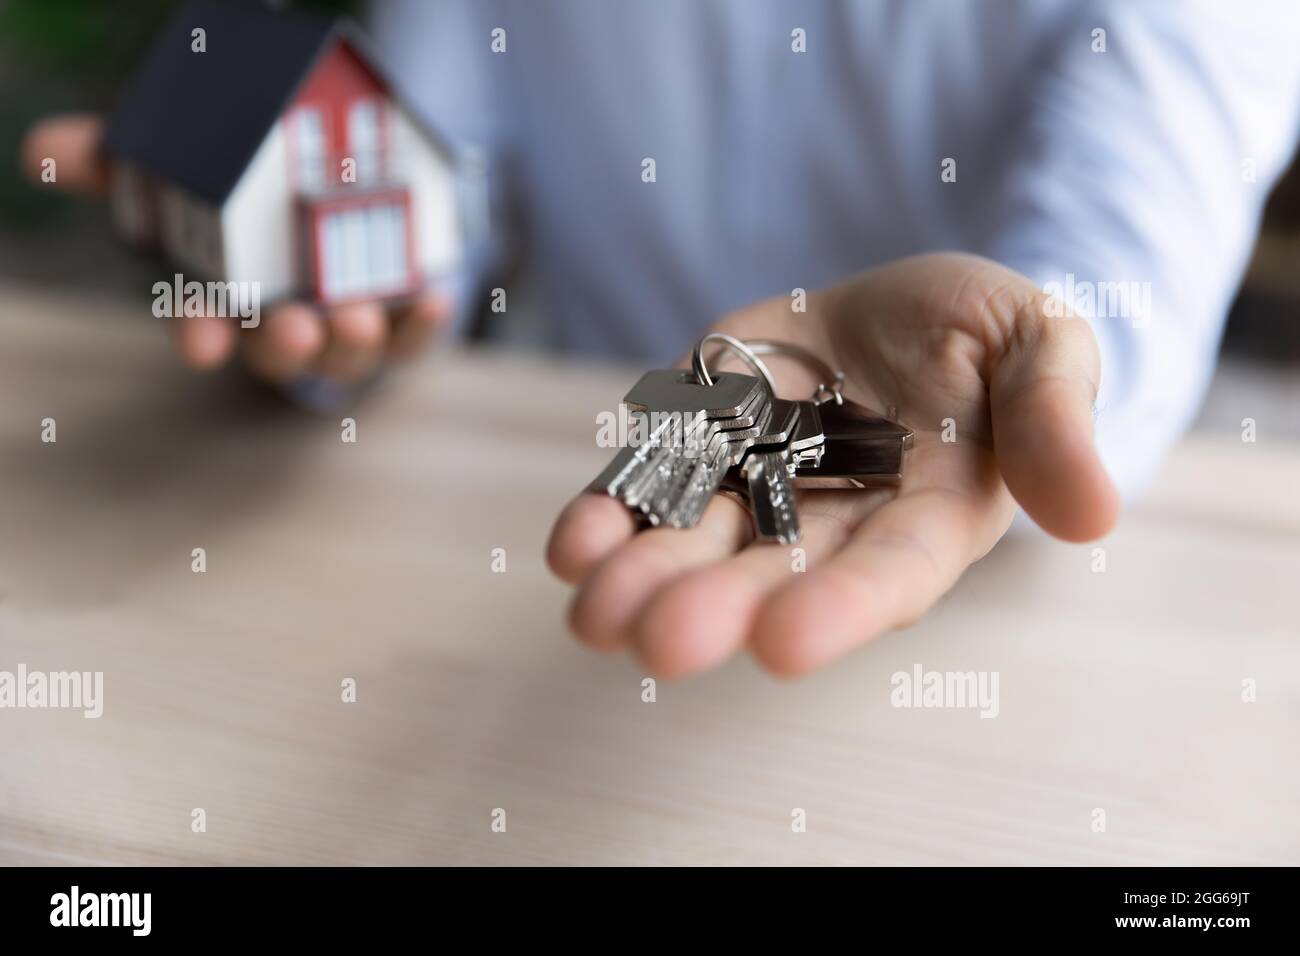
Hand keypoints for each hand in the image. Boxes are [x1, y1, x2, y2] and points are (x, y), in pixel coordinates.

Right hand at [20, 114, 450, 383]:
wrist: (340, 205)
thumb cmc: (252, 206)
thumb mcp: (189, 174)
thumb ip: (127, 162)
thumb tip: (46, 147)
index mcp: (229, 297)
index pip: (202, 324)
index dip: (198, 332)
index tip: (199, 343)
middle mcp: (285, 322)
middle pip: (280, 348)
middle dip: (287, 343)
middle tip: (295, 327)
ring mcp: (344, 326)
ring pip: (347, 350)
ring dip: (354, 337)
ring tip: (359, 313)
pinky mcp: (400, 322)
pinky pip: (413, 337)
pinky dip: (424, 324)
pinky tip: (435, 299)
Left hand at [547, 253, 1118, 678]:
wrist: (903, 307)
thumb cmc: (988, 333)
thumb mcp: (1042, 344)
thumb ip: (1055, 417)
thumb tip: (1095, 512)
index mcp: (930, 514)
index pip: (890, 572)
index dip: (840, 607)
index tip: (783, 645)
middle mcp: (836, 521)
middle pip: (774, 576)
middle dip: (716, 608)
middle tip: (659, 642)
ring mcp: (761, 483)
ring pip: (698, 543)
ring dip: (643, 579)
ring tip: (592, 611)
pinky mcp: (704, 439)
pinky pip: (653, 484)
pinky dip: (611, 515)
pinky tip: (574, 544)